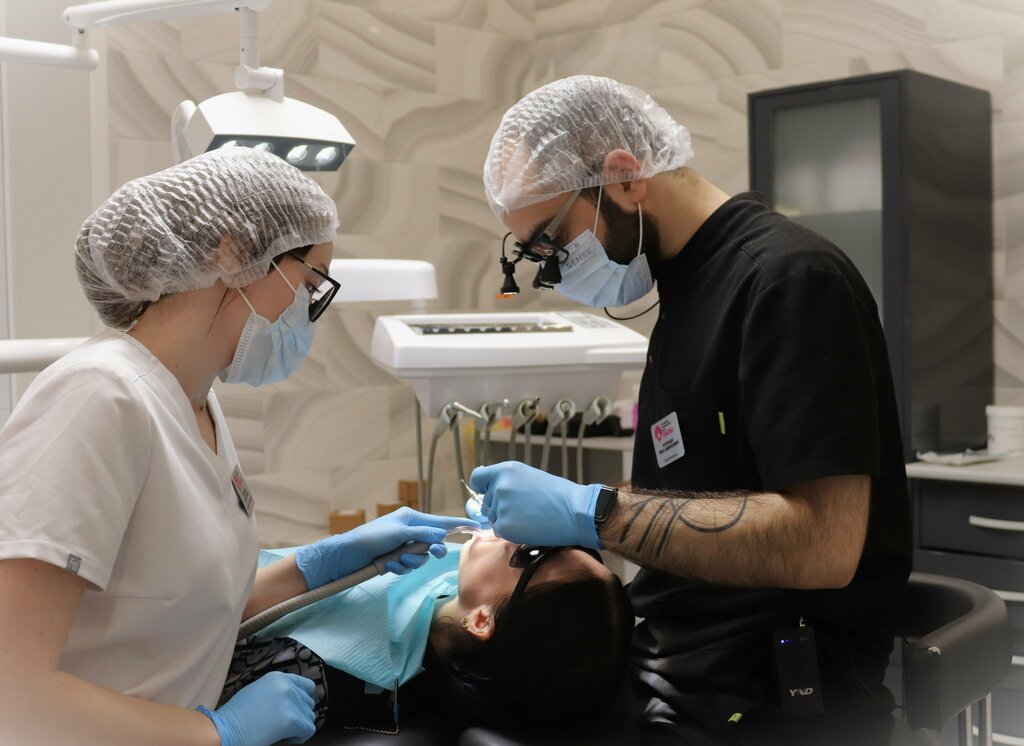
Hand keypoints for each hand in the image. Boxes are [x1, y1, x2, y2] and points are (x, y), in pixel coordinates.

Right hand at [197, 671, 315, 745]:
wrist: (225, 728)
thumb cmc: (237, 714)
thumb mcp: (259, 690)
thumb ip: (278, 691)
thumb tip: (293, 699)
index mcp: (279, 677)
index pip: (307, 686)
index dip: (306, 700)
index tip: (300, 710)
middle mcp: (287, 685)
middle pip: (309, 702)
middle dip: (301, 715)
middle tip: (287, 725)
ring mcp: (290, 701)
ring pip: (310, 716)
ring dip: (300, 726)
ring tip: (284, 732)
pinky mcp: (291, 719)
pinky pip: (308, 729)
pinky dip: (300, 737)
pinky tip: (287, 738)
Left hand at [294, 507, 477, 589]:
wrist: (349, 554)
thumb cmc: (372, 537)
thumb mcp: (400, 532)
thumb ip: (423, 533)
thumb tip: (442, 535)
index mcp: (412, 518)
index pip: (441, 522)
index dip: (459, 525)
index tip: (477, 527)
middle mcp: (411, 531)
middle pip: (434, 542)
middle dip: (431, 550)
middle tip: (432, 552)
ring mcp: (404, 546)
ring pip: (422, 557)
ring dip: (411, 561)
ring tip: (396, 559)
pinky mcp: (396, 559)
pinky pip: (408, 566)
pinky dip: (400, 567)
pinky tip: (388, 564)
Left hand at [470, 461, 602, 547]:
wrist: (574, 511)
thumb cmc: (557, 494)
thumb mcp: (529, 476)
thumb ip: (507, 481)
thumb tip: (488, 492)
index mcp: (506, 470)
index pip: (478, 478)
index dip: (481, 486)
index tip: (485, 491)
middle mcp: (500, 486)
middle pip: (486, 502)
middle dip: (498, 507)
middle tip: (522, 508)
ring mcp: (501, 506)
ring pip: (492, 518)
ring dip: (505, 520)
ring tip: (528, 516)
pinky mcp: (505, 525)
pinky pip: (499, 531)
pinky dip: (511, 532)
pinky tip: (528, 526)